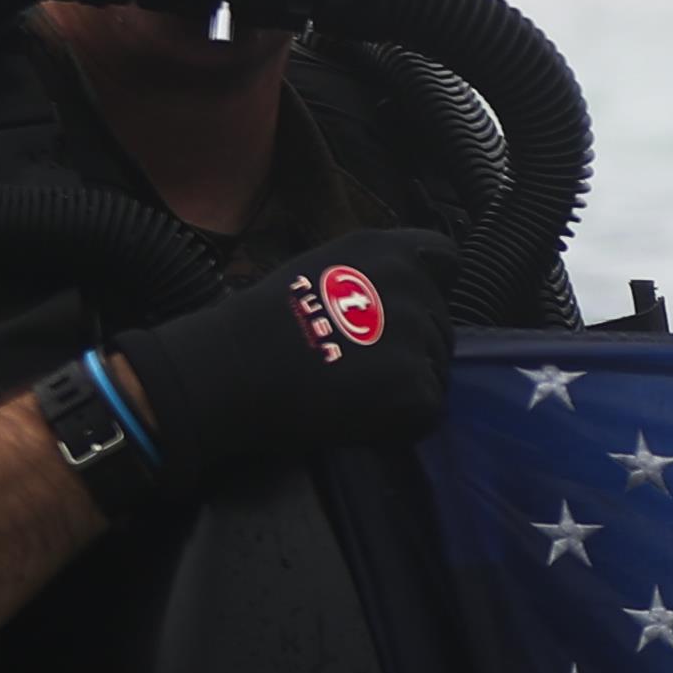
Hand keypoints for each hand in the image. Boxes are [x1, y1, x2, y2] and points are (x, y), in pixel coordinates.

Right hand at [100, 230, 458, 493]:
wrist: (228, 372)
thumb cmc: (258, 326)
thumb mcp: (320, 271)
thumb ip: (370, 277)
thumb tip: (402, 298)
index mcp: (387, 250)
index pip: (445, 259)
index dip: (432, 287)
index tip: (409, 312)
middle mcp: (411, 285)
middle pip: (440, 324)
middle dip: (410, 347)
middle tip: (356, 367)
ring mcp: (417, 337)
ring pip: (434, 369)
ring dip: (405, 384)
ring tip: (348, 390)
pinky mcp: (417, 389)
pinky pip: (427, 411)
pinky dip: (400, 422)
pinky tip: (356, 416)